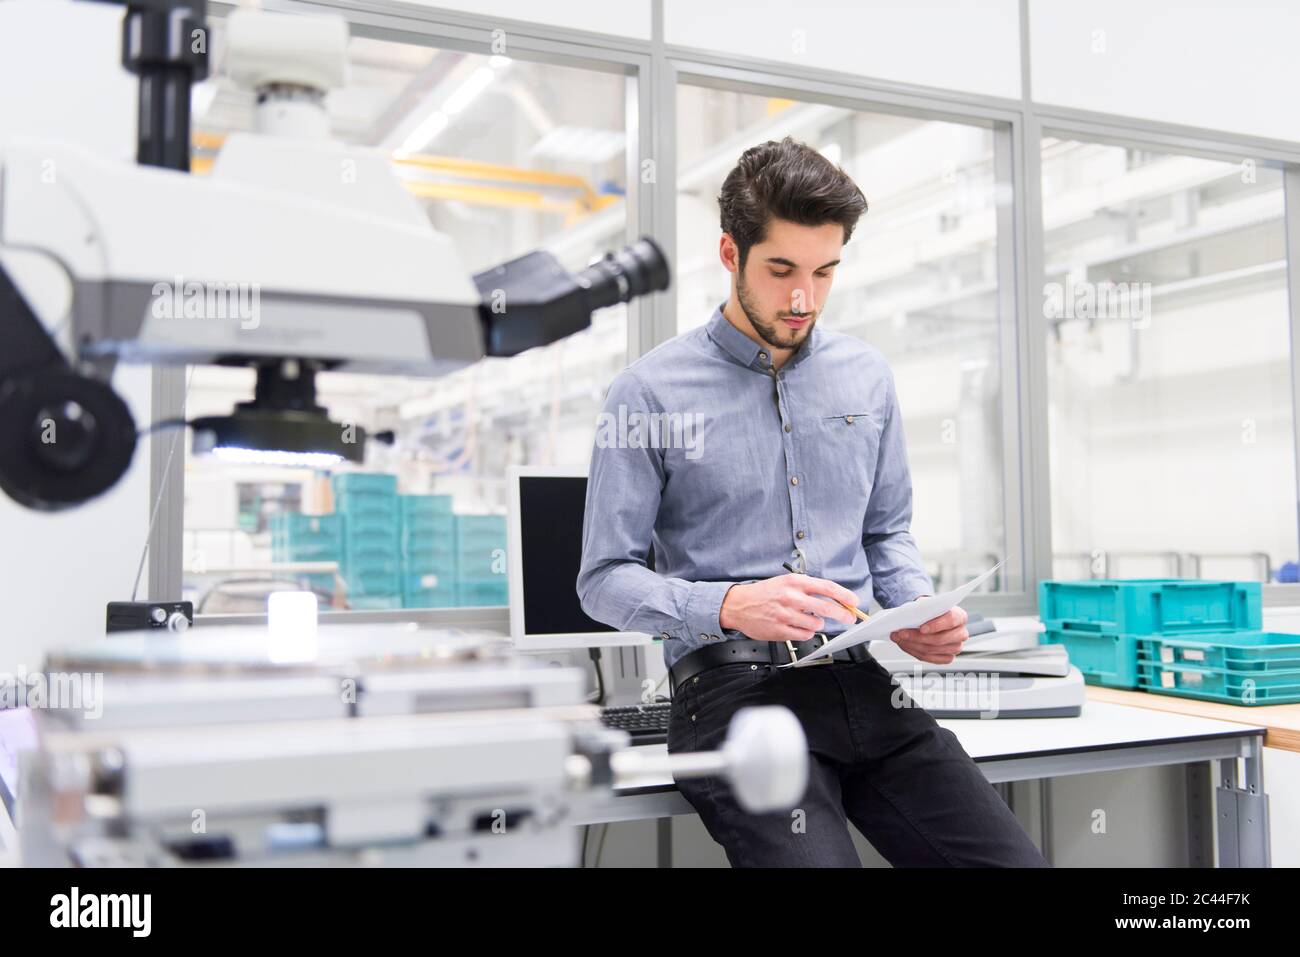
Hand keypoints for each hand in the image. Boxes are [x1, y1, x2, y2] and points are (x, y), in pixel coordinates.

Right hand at [719, 574, 857, 642]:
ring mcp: (786, 615)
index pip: (827, 588)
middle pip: (827, 608)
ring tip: (807, 619)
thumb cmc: (765, 593)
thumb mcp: (786, 582)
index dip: (844, 596)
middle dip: (842, 615)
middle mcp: (792, 597)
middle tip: (849, 618)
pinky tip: (797, 626)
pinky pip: (804, 635)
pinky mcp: (781, 630)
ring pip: (817, 625)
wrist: (739, 605)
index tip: (854, 602)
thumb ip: (809, 589)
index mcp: (795, 582)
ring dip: (817, 624)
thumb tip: (834, 599)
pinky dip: (805, 632)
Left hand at [890, 603, 967, 663]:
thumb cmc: (931, 610)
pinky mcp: (948, 657)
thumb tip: (911, 614)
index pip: (950, 621)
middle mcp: (961, 633)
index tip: (921, 628)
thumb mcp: (928, 604)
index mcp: (960, 616)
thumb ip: (923, 607)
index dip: (936, 625)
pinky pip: (931, 658)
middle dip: (917, 637)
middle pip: (940, 639)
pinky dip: (915, 652)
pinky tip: (905, 644)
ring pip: (932, 650)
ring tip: (899, 638)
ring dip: (912, 645)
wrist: (931, 617)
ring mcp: (956, 647)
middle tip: (901, 633)